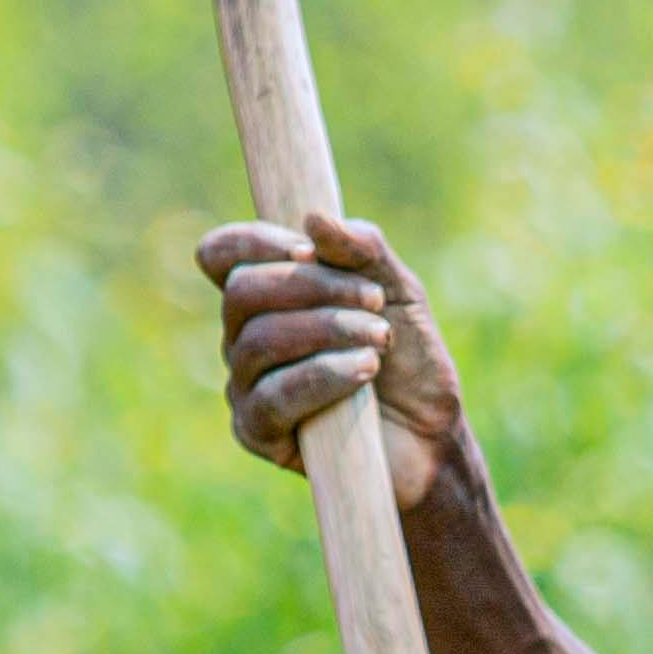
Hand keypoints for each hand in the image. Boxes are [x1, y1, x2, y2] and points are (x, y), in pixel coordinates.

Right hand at [197, 210, 464, 511]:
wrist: (431, 435)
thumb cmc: (408, 361)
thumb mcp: (397, 291)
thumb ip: (363, 250)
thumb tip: (314, 218)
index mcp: (268, 297)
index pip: (221, 254)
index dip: (254, 242)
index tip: (309, 249)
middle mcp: (244, 338)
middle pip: (242, 291)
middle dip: (313, 287)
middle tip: (375, 302)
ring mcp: (245, 386)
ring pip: (259, 340)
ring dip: (328, 330)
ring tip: (380, 340)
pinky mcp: (257, 433)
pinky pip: (273, 396)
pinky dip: (324, 375)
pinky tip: (364, 372)